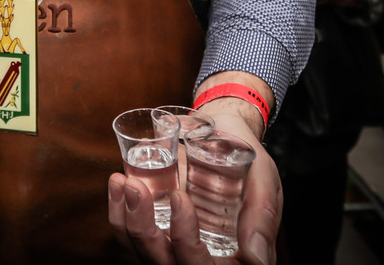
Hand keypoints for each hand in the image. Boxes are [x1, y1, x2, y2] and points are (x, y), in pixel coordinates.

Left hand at [109, 108, 277, 264]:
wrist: (227, 132)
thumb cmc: (250, 158)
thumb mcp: (265, 181)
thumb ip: (262, 218)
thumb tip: (258, 260)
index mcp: (233, 259)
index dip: (186, 241)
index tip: (179, 197)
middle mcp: (201, 258)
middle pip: (164, 263)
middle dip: (144, 230)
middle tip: (134, 188)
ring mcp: (174, 245)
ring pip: (141, 251)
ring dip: (125, 221)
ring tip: (122, 183)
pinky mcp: (156, 228)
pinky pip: (130, 233)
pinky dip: (118, 211)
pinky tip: (117, 183)